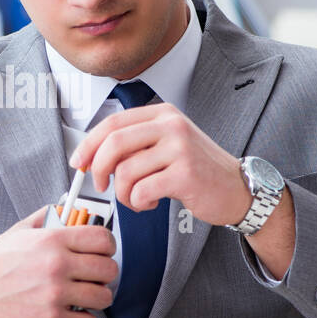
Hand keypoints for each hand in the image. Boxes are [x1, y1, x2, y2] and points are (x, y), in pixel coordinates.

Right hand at [0, 206, 118, 317]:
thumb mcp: (19, 232)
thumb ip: (46, 218)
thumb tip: (66, 209)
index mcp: (52, 239)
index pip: (103, 239)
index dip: (108, 247)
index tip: (103, 253)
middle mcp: (56, 264)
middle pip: (109, 269)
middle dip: (104, 274)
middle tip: (92, 278)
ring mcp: (54, 293)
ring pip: (103, 297)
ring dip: (96, 298)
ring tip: (83, 297)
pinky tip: (73, 314)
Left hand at [69, 103, 252, 226]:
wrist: (238, 189)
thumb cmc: (198, 170)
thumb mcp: (168, 145)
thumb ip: (136, 144)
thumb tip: (93, 155)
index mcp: (163, 114)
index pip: (113, 122)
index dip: (89, 144)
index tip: (79, 162)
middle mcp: (171, 126)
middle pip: (114, 143)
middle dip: (99, 169)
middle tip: (100, 185)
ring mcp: (180, 148)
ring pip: (125, 171)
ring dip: (124, 194)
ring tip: (138, 199)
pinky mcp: (185, 174)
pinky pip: (142, 191)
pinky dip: (139, 203)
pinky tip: (152, 203)